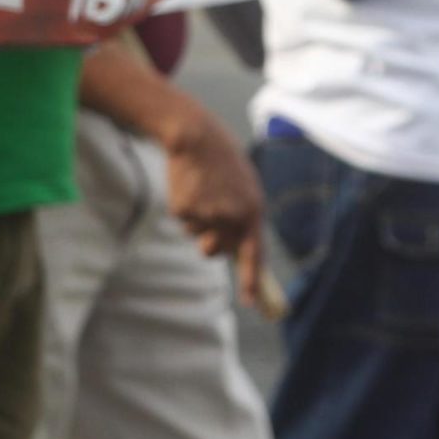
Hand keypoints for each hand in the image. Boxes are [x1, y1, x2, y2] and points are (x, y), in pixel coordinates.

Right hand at [162, 107, 267, 306]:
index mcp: (253, 208)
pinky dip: (185, 208)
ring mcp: (207, 214)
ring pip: (198, 236)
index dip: (252, 280)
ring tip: (203, 190)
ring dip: (198, 223)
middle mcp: (232, 215)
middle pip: (217, 250)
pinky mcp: (184, 210)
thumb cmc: (223, 161)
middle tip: (212, 211)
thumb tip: (234, 249)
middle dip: (212, 241)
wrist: (196, 135)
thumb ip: (242, 217)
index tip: (251, 302)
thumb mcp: (244, 186)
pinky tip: (190, 185)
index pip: (255, 253)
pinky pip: (184, 222)